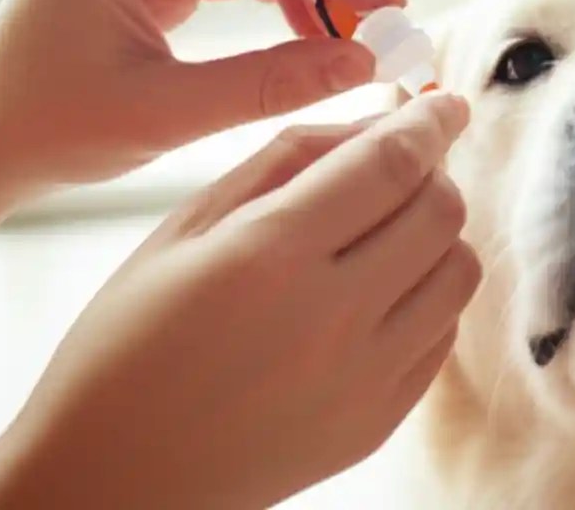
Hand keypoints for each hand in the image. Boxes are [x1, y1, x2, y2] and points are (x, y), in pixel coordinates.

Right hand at [0, 92, 478, 508]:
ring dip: (438, 233)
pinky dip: (428, 293)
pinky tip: (381, 288)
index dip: (430, 121)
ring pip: (458, 272)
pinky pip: (443, 334)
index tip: (445, 103)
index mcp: (269, 257)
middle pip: (441, 212)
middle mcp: (331, 319)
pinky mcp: (378, 422)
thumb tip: (373, 124)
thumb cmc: (128, 343)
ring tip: (389, 229)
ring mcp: (364, 380)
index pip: (391, 165)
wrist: (116, 478)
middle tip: (404, 163)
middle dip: (433, 170)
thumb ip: (283, 162)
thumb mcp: (183, 230)